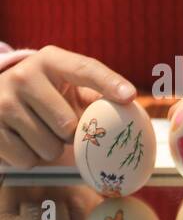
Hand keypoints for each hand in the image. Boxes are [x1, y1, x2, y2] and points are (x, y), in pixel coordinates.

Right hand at [0, 47, 135, 167]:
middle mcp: (24, 75)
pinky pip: (26, 159)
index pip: (85, 69)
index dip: (109, 82)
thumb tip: (133, 109)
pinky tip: (22, 139)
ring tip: (38, 130)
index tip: (130, 96)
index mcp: (50, 61)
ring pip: (48, 147)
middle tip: (58, 124)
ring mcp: (2, 100)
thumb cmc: (46, 94)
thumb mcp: (67, 84)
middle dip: (71, 134)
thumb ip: (98, 95)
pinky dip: (30, 157)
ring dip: (50, 147)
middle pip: (68, 125)